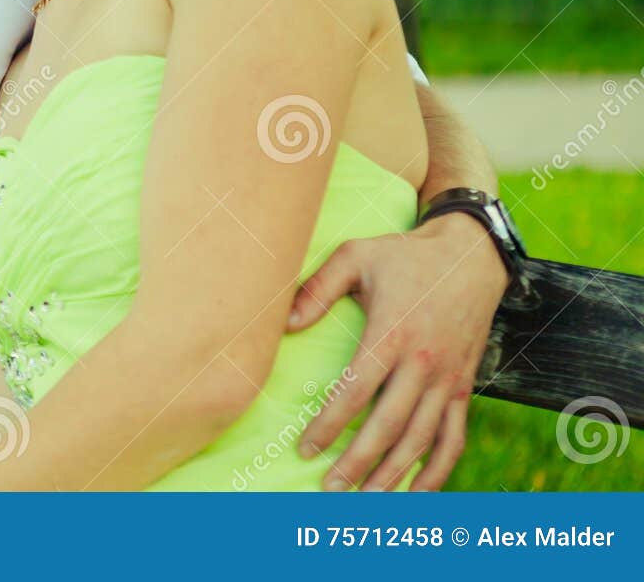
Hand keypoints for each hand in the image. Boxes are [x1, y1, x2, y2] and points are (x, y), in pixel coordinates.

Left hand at [286, 214, 508, 490]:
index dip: (329, 424)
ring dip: (395, 474)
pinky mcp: (465, 386)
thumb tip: (284, 323)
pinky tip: (419, 493)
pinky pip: (454, 437)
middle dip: (359, 462)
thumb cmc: (403, 255)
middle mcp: (423, 363)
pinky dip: (439, 469)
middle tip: (330, 489)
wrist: (471, 254)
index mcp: (391, 333)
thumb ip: (317, 288)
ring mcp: (448, 378)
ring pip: (422, 439)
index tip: (305, 448)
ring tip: (368, 501)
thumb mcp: (355, 256)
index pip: (356, 392)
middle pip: (389, 425)